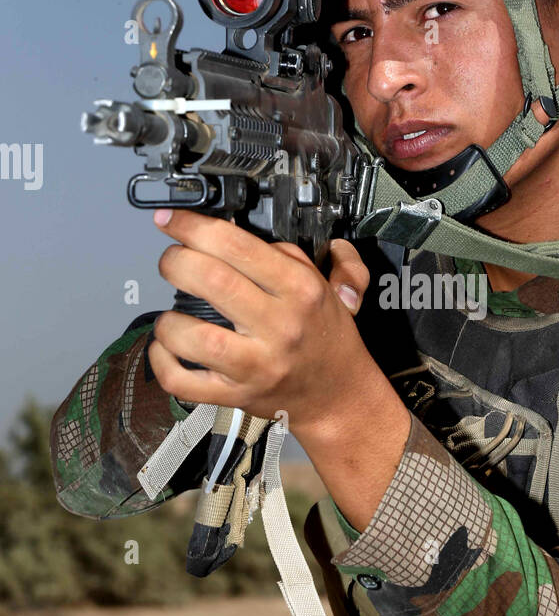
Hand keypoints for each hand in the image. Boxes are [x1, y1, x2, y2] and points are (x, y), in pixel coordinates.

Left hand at [148, 209, 377, 435]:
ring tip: (170, 314)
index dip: (192, 227)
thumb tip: (246, 234)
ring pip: (192, 337)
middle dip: (175, 262)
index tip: (171, 221)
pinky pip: (184, 382)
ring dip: (167, 320)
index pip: (237, 246)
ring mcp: (257, 364)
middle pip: (211, 280)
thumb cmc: (327, 338)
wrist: (340, 395)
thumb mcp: (327, 285)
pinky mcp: (238, 394)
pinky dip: (162, 363)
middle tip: (171, 261)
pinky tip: (165, 347)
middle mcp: (279, 325)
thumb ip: (293, 253)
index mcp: (300, 290)